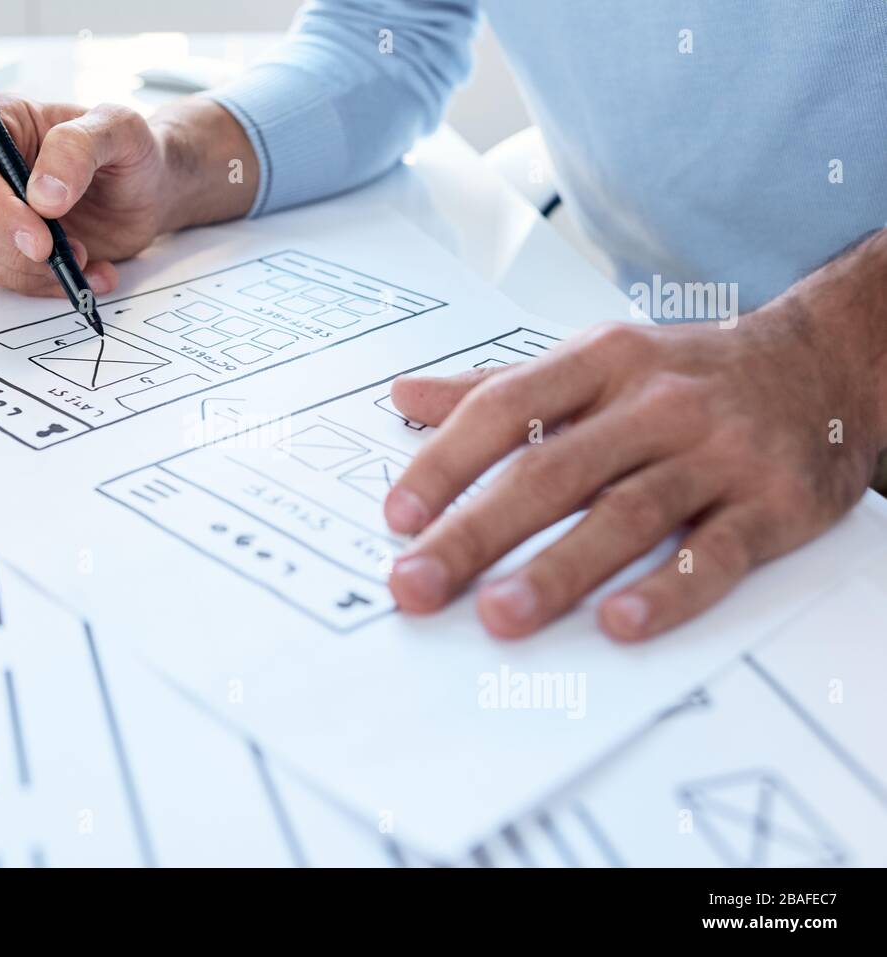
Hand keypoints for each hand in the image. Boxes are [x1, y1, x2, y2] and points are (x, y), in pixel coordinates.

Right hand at [0, 95, 256, 296]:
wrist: (149, 189)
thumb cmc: (131, 150)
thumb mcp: (119, 129)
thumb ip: (78, 149)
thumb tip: (41, 196)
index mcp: (2, 124)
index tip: (40, 239)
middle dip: (16, 249)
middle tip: (77, 253)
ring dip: (30, 273)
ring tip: (88, 260)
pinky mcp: (8, 250)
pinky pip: (2, 280)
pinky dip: (44, 287)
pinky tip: (88, 276)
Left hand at [383, 233, 886, 640]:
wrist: (827, 363)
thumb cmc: (686, 373)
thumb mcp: (594, 360)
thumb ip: (500, 386)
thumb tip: (403, 396)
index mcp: (602, 361)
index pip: (505, 408)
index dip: (446, 463)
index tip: (398, 517)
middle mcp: (656, 402)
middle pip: (552, 471)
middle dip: (476, 533)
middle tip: (416, 585)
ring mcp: (718, 453)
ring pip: (627, 513)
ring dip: (558, 569)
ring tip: (500, 615)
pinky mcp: (774, 504)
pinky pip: (715, 552)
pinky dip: (666, 589)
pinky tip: (618, 624)